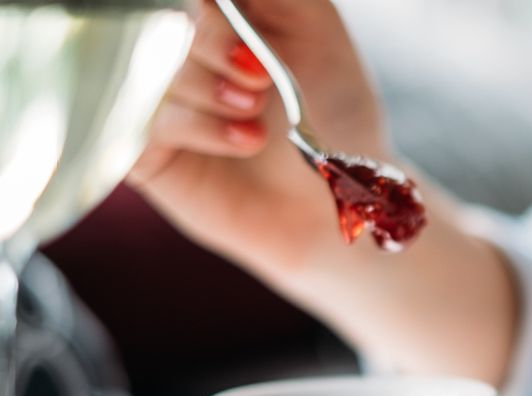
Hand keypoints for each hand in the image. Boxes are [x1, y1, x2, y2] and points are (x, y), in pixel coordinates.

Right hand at [127, 0, 515, 384]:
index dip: (205, 14)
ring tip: (256, 115)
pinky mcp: (138, 147)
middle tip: (260, 78)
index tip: (251, 45)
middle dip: (208, 41)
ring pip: (139, 65)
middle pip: (147, 18)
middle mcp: (164, 40)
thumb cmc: (332, 103)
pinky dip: (199, 126)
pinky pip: (137, 121)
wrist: (339, 187)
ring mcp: (146, 92)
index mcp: (204, 8)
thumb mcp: (310, 20)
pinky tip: (245, 140)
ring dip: (208, 89)